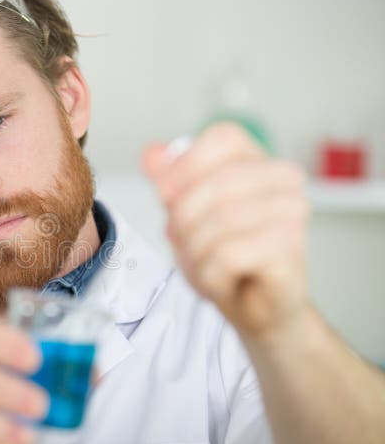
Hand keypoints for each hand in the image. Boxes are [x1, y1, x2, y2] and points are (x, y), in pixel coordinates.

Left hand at [143, 123, 311, 340]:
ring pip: (216, 224)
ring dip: (195, 253)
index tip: (169, 195)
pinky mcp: (290, 247)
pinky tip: (222, 279)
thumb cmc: (227, 256)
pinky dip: (210, 274)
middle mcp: (284, 180)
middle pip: (210, 185)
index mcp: (259, 160)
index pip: (223, 137)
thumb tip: (152, 154)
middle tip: (188, 244)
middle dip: (184, 222)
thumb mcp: (186, 213)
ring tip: (207, 264)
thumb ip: (168, 181)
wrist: (257, 307)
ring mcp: (292, 212)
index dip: (186, 165)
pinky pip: (226, 255)